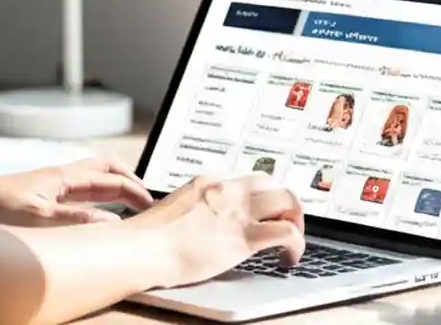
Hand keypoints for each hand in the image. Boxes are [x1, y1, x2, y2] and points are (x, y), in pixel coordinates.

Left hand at [0, 158, 155, 226]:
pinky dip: (97, 205)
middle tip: (149, 205)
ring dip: (115, 193)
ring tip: (131, 210)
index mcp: (63, 176)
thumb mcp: (39, 217)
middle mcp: (60, 178)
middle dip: (130, 185)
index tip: (153, 206)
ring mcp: (51, 188)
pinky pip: (79, 198)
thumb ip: (76, 219)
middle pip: (106, 173)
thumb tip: (113, 224)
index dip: (135, 189)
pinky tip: (97, 221)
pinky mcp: (42, 201)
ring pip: (93, 184)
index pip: (111, 176)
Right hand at [135, 174, 304, 287]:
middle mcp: (226, 190)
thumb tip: (197, 224)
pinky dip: (297, 245)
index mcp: (207, 182)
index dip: (259, 199)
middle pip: (271, 183)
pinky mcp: (244, 236)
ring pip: (287, 199)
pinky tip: (289, 258)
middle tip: (284, 223)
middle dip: (283, 203)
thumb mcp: (173, 211)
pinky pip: (287, 233)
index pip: (245, 181)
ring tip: (292, 240)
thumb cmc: (148, 238)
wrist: (144, 248)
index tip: (262, 213)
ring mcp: (237, 211)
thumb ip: (192, 211)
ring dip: (295, 219)